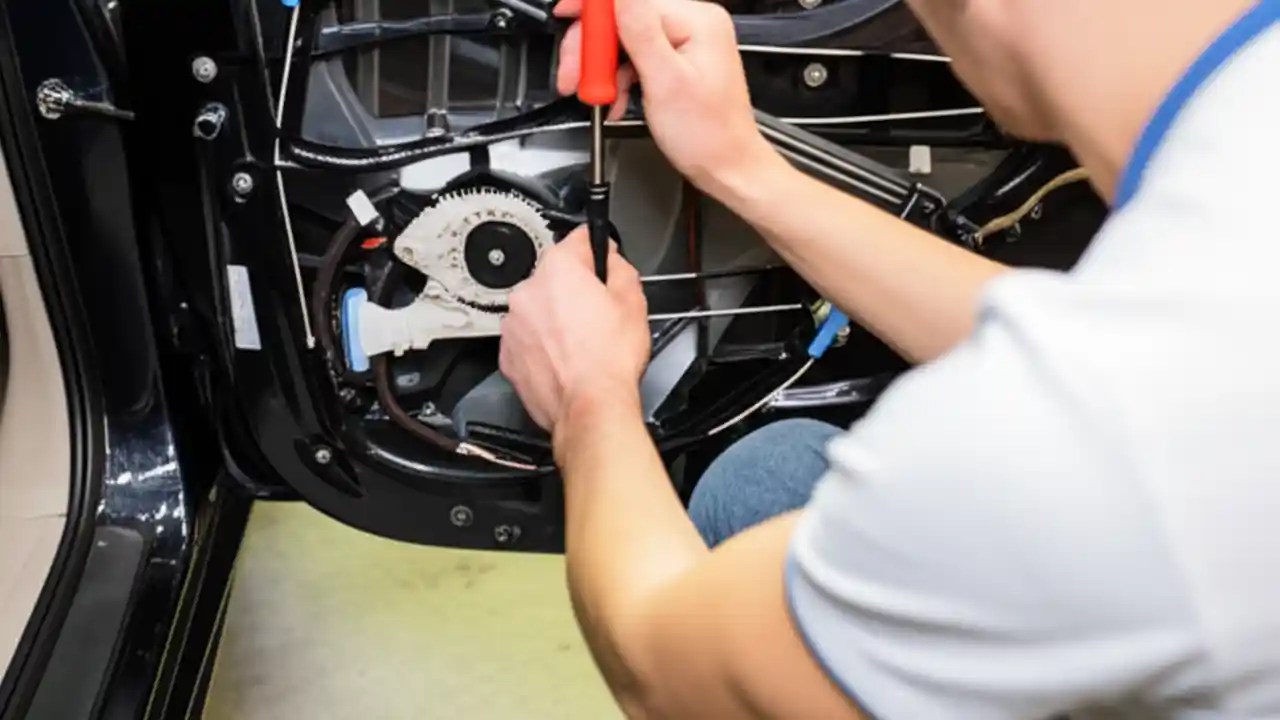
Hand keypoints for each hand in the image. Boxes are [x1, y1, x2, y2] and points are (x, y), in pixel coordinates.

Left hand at [499, 227, 650, 432]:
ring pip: (538, 309)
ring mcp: (513, 324)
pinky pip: (527, 338)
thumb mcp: (634, 301)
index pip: (577, 239)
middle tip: (599, 314)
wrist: (590, 405)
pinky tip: (565, 359)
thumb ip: (620, 269)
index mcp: (559, 269)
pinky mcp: (507, 354)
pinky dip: (542, 344)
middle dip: (575, 290)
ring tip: (582, 342)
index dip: (596, 249)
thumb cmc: (609, 360)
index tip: (603, 258)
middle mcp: (528, 291)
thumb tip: (612, 262)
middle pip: (554, 277)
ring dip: (556, 318)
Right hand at [554, 0, 778, 191]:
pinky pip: (635, 57)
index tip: (567, 14)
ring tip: (596, 93)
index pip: (630, 0)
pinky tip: (613, 97)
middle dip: (593, 47)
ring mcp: (684, 42)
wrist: (727, 168)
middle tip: (574, 74)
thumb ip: (639, 31)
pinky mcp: (675, 61)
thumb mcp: (666, 81)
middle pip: (623, 17)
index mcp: (696, 20)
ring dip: (602, 67)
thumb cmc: (709, 135)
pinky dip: (618, 77)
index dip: (594, 9)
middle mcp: (693, 24)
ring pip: (625, 39)